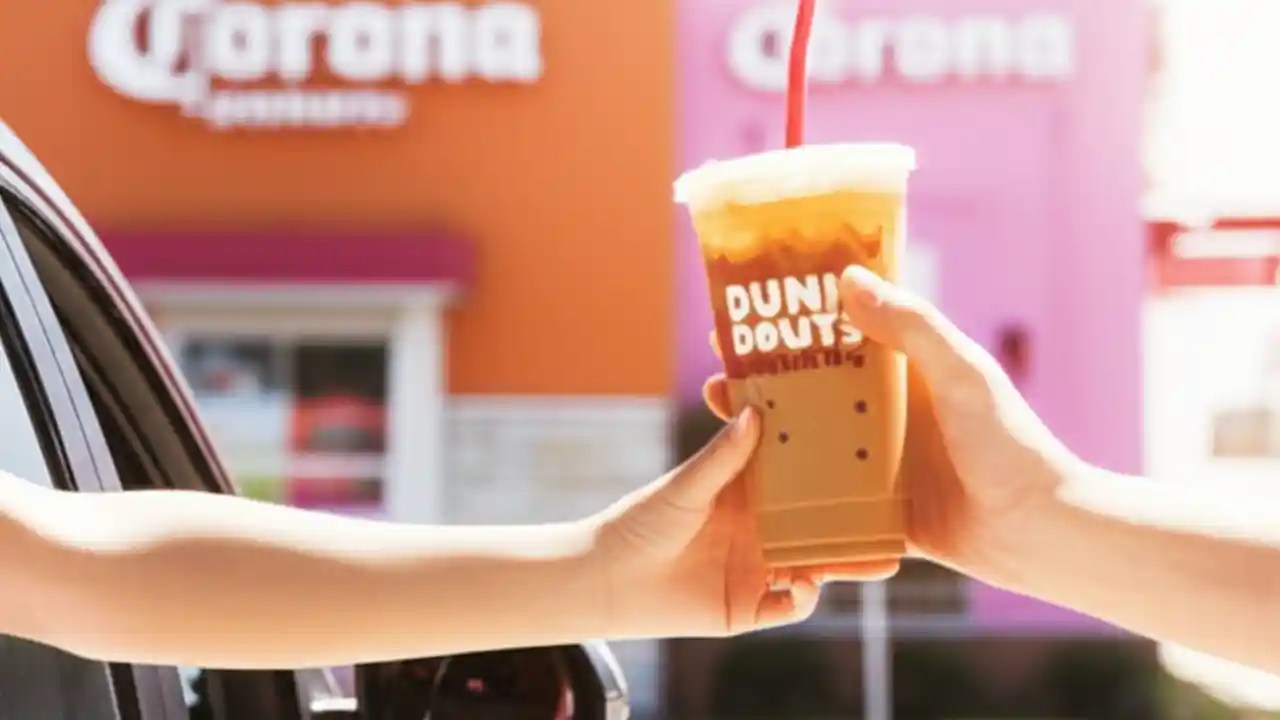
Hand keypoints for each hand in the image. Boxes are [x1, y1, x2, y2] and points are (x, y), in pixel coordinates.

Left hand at [587, 408, 897, 638]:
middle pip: (822, 522)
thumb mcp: (686, 485)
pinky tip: (805, 588)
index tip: (868, 448)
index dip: (834, 466)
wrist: (608, 579)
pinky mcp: (751, 606)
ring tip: (880, 558)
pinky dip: (802, 600)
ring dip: (846, 563)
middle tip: (896, 511)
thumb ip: (723, 457)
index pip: (804, 476)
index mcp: (753, 492)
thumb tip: (756, 411)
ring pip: (817, 565)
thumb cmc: (643, 521)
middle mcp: (765, 528)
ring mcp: (762, 568)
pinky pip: (790, 606)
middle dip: (857, 519)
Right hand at [702, 266, 1082, 584]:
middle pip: (814, 384)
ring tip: (723, 413)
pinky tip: (748, 482)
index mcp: (908, 371)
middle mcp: (889, 411)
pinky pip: (824, 493)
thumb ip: (910, 326)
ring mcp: (880, 460)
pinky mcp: (876, 508)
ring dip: (767, 426)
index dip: (799, 317)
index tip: (755, 305)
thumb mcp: (961, 374)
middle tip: (720, 365)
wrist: (1038, 532)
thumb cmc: (1010, 445)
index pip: (845, 330)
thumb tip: (846, 279)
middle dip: (766, 374)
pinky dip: (789, 486)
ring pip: (810, 438)